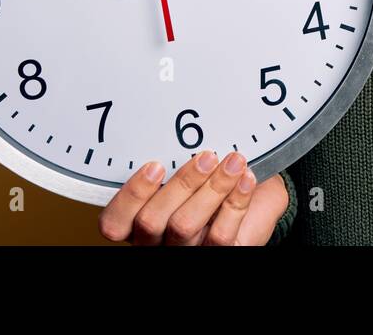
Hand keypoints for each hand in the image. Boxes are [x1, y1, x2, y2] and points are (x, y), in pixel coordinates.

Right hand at [98, 151, 289, 245]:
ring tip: (233, 162)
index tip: (156, 165)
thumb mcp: (194, 168)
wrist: (258, 206)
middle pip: (150, 221)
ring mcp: (186, 250)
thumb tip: (187, 118)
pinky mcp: (217, 254)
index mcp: (141, 220)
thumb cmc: (217, 184)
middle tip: (206, 157)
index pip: (114, 222)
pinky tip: (245, 180)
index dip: (130, 195)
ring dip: (211, 189)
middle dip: (180, 184)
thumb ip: (182, 153)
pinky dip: (235, 203)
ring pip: (184, 226)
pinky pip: (220, 236)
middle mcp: (158, 240)